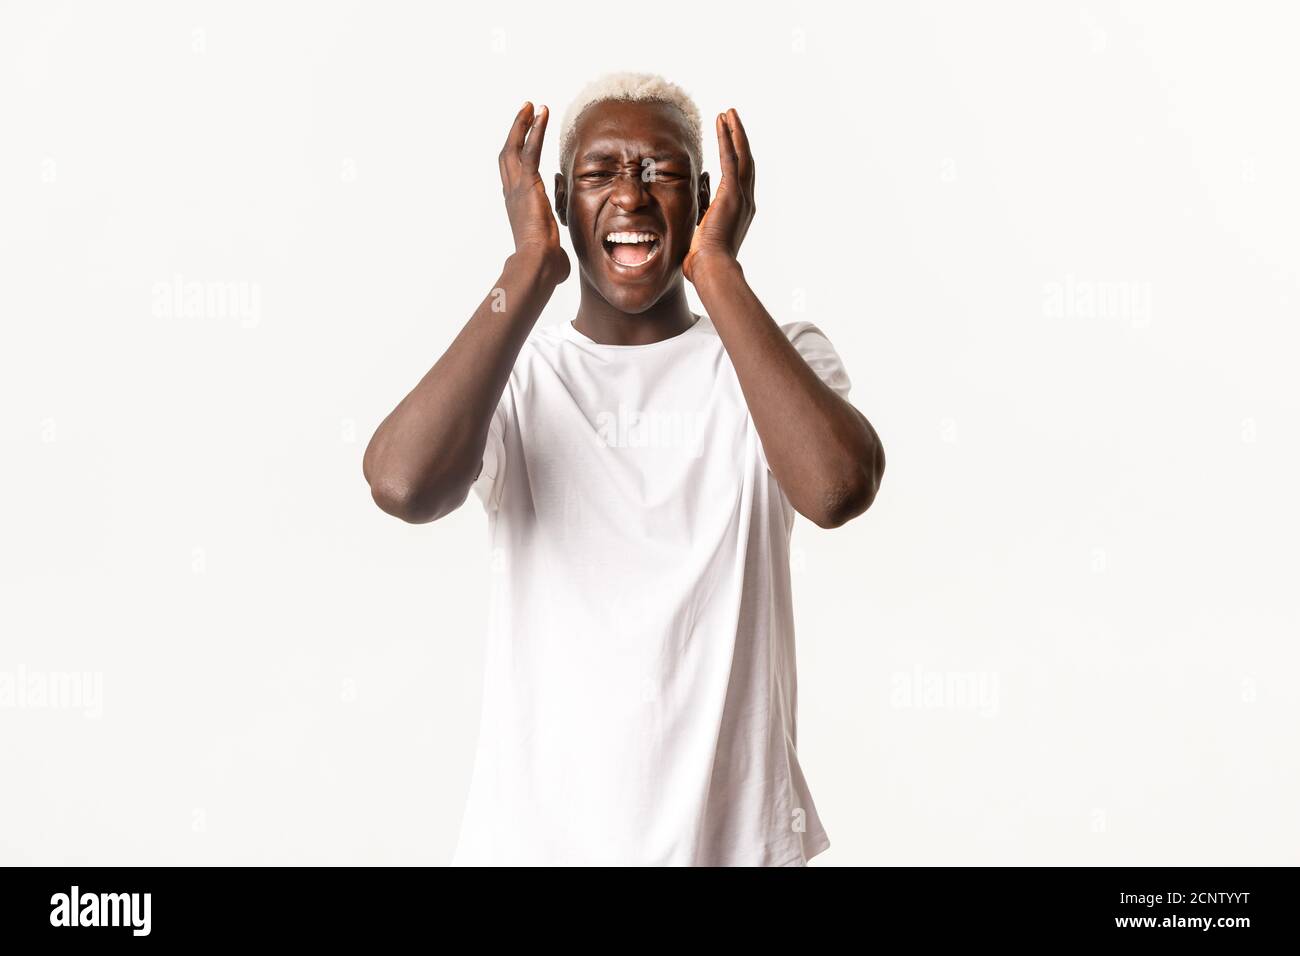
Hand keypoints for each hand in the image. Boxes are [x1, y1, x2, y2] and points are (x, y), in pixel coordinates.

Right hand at [500, 102, 569, 283]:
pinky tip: (541, 112)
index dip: (517, 156)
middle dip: (515, 131)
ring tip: (532, 105)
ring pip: (515, 147)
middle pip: (507, 154)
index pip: (513, 175)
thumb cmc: (545, 266)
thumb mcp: (550, 252)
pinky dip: (534, 129)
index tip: (525, 142)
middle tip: (525, 112)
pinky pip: (530, 149)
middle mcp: (512, 194)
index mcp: (517, 207)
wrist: (537, 265)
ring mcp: (517, 188)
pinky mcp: (528, 184)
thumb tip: (561, 264)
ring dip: (523, 124)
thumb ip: (553, 250)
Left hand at [683, 108, 755, 283]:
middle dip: (738, 138)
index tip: (728, 140)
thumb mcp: (700, 227)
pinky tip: (723, 121)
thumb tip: (700, 183)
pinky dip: (728, 138)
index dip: (735, 156)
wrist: (712, 269)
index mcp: (739, 211)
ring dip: (735, 132)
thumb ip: (702, 206)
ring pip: (741, 155)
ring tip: (729, 113)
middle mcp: (746, 201)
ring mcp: (742, 196)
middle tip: (731, 118)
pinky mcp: (733, 194)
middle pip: (745, 161)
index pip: (738, 177)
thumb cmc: (703, 260)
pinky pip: (731, 159)